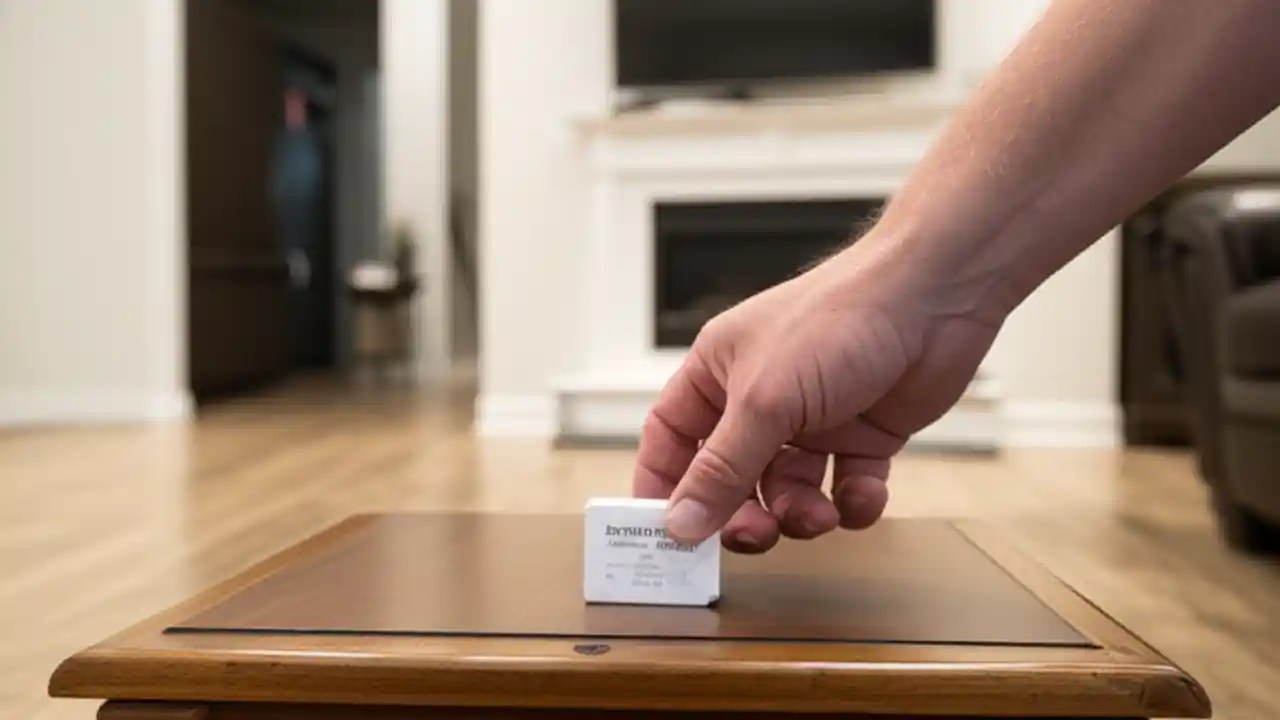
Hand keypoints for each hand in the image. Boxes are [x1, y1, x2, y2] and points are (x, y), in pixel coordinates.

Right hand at [633, 233, 1002, 551]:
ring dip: (801, 513)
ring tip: (819, 515)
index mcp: (719, 371)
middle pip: (732, 477)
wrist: (934, 298)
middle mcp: (762, 396)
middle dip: (742, 512)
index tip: (668, 535)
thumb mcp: (765, 401)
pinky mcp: (863, 433)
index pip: (673, 437)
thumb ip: (722, 470)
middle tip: (756, 535)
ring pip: (789, 490)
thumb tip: (678, 525)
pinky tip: (862, 492)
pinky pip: (846, 488)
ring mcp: (814, 418)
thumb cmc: (838, 320)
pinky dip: (854, 502)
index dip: (665, 485)